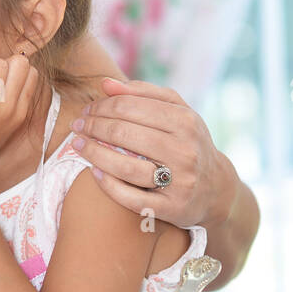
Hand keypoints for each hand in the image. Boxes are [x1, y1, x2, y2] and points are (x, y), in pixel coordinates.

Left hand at [69, 77, 236, 228]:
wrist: (215, 188)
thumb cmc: (186, 141)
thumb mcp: (175, 112)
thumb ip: (142, 93)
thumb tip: (105, 83)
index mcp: (185, 121)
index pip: (129, 107)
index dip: (100, 107)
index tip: (86, 111)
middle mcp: (185, 150)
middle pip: (123, 133)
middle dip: (92, 127)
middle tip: (77, 127)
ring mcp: (180, 181)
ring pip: (124, 166)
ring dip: (93, 153)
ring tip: (77, 145)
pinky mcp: (171, 208)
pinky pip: (130, 197)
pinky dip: (107, 184)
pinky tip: (93, 172)